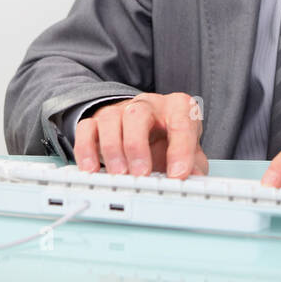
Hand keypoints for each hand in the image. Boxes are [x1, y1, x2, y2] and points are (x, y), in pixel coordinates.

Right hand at [73, 92, 208, 178]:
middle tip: (140, 174)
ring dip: (113, 150)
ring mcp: (121, 110)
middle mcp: (148, 105)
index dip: (181, 150)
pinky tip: (91, 169)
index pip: (182, 122)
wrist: (148, 127)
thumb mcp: (190, 152)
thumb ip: (194, 164)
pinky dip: (86, 150)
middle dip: (137, 146)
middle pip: (138, 113)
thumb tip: (193, 176)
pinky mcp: (98, 120)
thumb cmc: (170, 140)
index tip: (178, 175)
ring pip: (110, 119)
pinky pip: (86, 128)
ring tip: (119, 175)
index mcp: (177, 108)